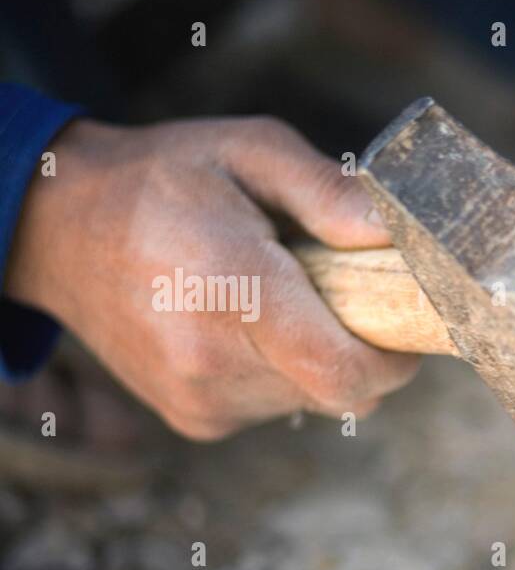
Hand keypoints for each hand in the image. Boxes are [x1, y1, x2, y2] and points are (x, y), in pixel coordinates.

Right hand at [7, 116, 419, 438]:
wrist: (56, 230)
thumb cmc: (162, 181)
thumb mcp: (248, 150)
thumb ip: (327, 191)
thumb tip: (392, 233)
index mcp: (235, 290)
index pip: (345, 371)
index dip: (393, 361)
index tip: (404, 327)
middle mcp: (213, 360)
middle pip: (340, 390)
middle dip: (361, 348)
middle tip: (337, 293)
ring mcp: (200, 398)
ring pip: (311, 400)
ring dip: (317, 357)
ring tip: (276, 299)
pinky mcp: (194, 418)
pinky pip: (274, 405)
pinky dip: (281, 372)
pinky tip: (244, 324)